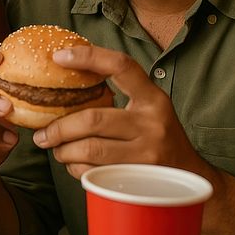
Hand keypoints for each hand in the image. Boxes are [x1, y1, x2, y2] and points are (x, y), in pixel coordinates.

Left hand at [33, 44, 215, 180]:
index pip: (121, 66)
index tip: (59, 56)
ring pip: (90, 149)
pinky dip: (76, 170)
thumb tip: (64, 78)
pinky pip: (95, 173)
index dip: (89, 56)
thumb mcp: (148, 108)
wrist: (191, 177)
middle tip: (42, 134)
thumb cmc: (158, 136)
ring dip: (63, 151)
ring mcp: (148, 152)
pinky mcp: (141, 178)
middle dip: (59, 128)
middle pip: (92, 119)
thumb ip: (119, 93)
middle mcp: (153, 122)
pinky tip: (74, 166)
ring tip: (56, 150)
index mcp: (153, 98)